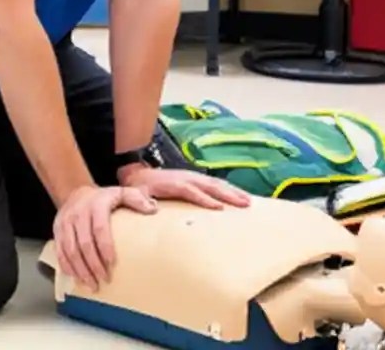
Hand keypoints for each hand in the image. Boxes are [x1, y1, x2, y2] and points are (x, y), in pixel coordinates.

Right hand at [54, 184, 157, 290]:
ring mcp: (65, 224)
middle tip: (104, 280)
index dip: (105, 247)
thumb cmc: (104, 198)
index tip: (112, 263)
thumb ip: (137, 199)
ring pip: (69, 251)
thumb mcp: (122, 193)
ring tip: (91, 284)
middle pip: (83, 244)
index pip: (99, 229)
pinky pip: (59, 252)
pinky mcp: (56, 232)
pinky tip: (76, 277)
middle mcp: (78, 215)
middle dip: (93, 265)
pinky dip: (67, 267)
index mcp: (96, 206)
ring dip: (80, 270)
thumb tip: (153, 210)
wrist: (75, 192)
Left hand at [117, 166, 250, 209]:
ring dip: (234, 191)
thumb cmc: (138, 188)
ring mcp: (194, 177)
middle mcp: (188, 178)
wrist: (138, 174)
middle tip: (245, 204)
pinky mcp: (196, 180)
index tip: (219, 208)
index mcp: (175, 183)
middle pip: (212, 186)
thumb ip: (140, 201)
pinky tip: (239, 196)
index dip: (205, 199)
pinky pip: (216, 184)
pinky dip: (229, 189)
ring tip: (249, 201)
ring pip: (218, 184)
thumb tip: (152, 208)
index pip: (193, 192)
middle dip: (229, 195)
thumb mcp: (135, 194)